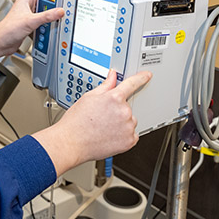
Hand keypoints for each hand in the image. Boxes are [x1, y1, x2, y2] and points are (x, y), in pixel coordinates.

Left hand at [0, 0, 63, 58]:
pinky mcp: (29, 23)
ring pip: (42, 7)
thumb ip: (46, 16)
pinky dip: (47, 19)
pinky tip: (52, 21)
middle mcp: (26, 5)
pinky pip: (41, 18)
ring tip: (59, 6)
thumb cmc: (8, 29)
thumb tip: (59, 11)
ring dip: (50, 8)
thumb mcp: (30, 21)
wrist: (1, 42)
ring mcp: (28, 14)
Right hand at [32, 70, 151, 175]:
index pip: (132, 83)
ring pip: (130, 121)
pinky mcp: (129, 141)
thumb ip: (105, 86)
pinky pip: (132, 135)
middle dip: (118, 110)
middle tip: (103, 116)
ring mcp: (128, 127)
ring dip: (121, 123)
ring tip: (104, 128)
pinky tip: (110, 136)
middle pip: (127, 106)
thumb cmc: (76, 121)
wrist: (72, 142)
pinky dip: (124, 135)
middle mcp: (124, 111)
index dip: (141, 78)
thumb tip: (112, 76)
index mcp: (114, 98)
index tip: (146, 76)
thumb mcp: (89, 97)